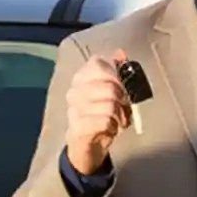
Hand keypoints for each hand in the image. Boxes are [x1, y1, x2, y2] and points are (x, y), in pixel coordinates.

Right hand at [65, 49, 131, 174]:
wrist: (88, 144)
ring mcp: (73, 109)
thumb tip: (121, 52)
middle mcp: (74, 90)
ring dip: (120, 116)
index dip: (117, 75)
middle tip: (123, 109)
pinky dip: (114, 127)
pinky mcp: (76, 128)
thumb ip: (118, 70)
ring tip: (118, 121)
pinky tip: (110, 129)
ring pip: (109, 106)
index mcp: (81, 76)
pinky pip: (105, 121)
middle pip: (109, 87)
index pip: (98, 64)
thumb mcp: (114, 90)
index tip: (123, 88)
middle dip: (123, 100)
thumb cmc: (103, 113)